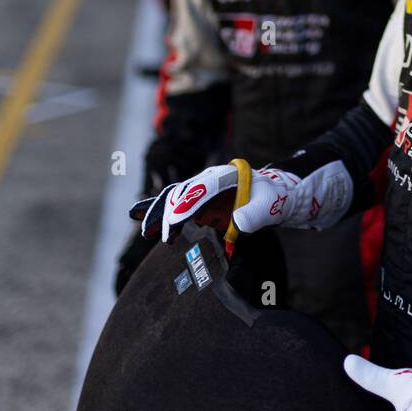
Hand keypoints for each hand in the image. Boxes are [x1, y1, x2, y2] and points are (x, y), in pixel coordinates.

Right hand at [130, 162, 301, 243]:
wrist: (274, 194)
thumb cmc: (273, 198)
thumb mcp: (270, 205)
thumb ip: (255, 214)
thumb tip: (238, 224)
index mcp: (226, 177)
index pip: (201, 190)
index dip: (186, 206)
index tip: (174, 225)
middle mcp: (208, 179)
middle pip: (181, 192)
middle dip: (166, 212)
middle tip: (154, 234)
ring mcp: (201, 189)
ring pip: (172, 197)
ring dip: (157, 213)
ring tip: (145, 230)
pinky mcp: (198, 201)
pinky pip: (174, 203)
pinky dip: (157, 210)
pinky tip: (137, 215)